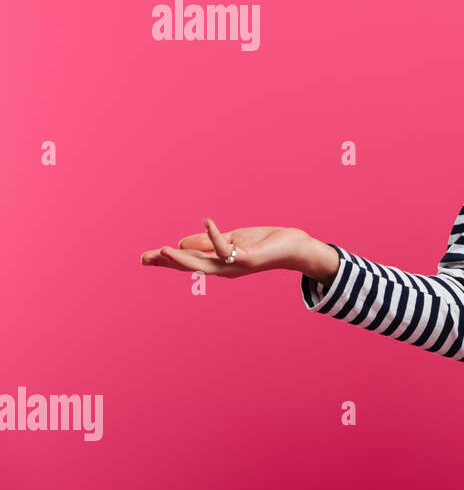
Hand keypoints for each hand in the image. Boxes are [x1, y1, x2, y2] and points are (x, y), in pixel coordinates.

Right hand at [141, 219, 312, 276]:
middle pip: (191, 266)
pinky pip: (227, 248)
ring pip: (205, 264)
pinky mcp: (249, 259)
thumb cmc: (264, 243)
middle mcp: (224, 268)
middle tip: (144, 258)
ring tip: (164, 250)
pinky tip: (206, 221)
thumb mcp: (231, 239)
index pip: (188, 261)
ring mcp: (236, 266)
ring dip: (184, 257)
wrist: (294, 247)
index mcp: (218, 262)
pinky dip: (215, 236)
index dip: (167, 260)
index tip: (144, 258)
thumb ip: (208, 243)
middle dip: (167, 262)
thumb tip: (180, 242)